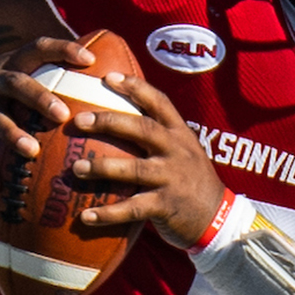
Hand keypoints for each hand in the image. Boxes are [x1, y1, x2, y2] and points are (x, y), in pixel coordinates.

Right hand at [0, 37, 95, 191]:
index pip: (39, 48)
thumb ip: (57, 73)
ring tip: (31, 151)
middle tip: (62, 114)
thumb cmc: (8, 87)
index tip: (89, 60)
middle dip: (38, 98)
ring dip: (13, 134)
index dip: (63, 50)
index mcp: (15, 63)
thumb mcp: (24, 70)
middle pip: (16, 85)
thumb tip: (111, 75)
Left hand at [68, 73, 227, 248]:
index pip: (159, 102)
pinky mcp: (166, 206)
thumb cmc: (190, 182)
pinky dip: (108, 213)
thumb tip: (115, 122)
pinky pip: (133, 208)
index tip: (108, 77)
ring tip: (76, 167)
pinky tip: (85, 216)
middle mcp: (177, 152)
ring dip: (102, 167)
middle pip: (143, 130)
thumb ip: (158, 137)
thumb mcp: (182, 152)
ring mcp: (172, 179)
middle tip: (80, 119)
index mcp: (180, 134)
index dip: (135, 87)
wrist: (218, 218)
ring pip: (135, 169)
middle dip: (110, 122)